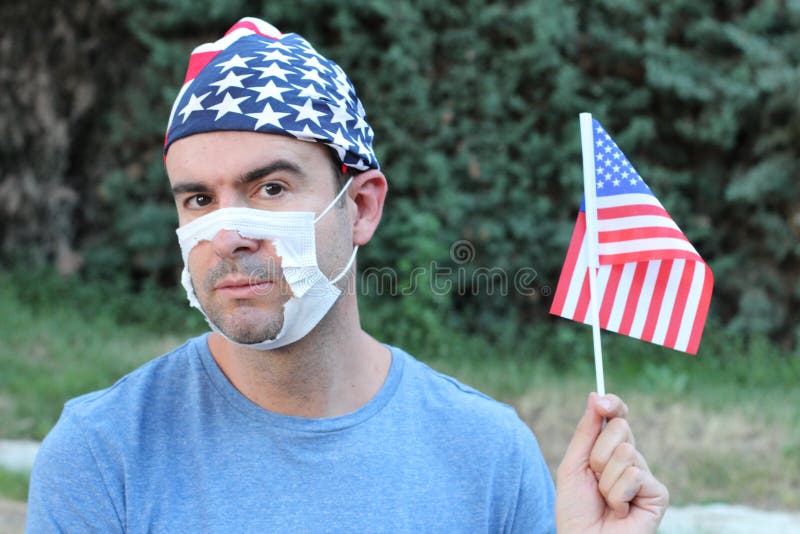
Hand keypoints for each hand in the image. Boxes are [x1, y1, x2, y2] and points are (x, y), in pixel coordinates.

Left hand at [555, 392, 668, 532]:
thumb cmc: (576, 509)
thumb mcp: (573, 464)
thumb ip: (586, 431)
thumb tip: (595, 395)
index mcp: (610, 450)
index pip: (619, 417)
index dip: (613, 405)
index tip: (601, 402)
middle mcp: (631, 459)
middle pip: (621, 428)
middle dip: (598, 454)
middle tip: (593, 479)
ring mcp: (645, 476)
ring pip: (626, 452)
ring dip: (605, 479)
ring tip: (605, 500)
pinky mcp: (658, 494)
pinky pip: (635, 475)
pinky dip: (618, 495)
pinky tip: (619, 511)